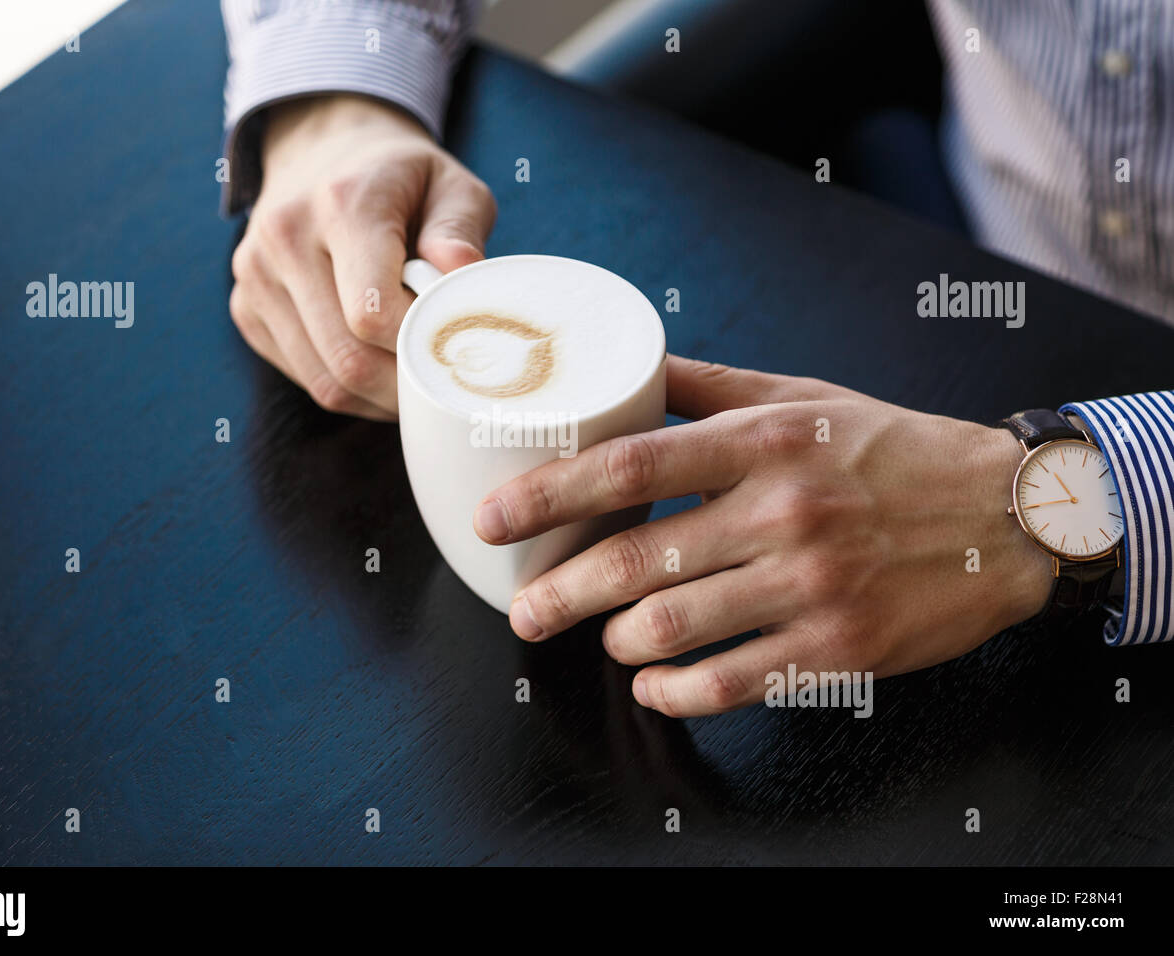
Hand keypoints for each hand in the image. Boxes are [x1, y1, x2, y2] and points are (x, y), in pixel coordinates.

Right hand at [229, 94, 496, 418]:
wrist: (322, 153)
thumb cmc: (402, 179)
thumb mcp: (450, 184)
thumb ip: (461, 230)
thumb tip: (461, 272)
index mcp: (340, 204)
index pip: (372, 314)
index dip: (419, 347)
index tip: (454, 346)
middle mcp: (285, 238)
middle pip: (347, 358)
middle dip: (404, 386)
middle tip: (442, 383)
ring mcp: (256, 276)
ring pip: (324, 381)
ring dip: (378, 397)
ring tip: (415, 380)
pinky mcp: (245, 308)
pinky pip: (305, 378)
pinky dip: (350, 390)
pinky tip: (379, 367)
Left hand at [472, 356, 1054, 716]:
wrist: (1005, 516)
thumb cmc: (892, 450)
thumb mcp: (803, 396)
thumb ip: (706, 385)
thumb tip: (626, 370)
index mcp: (763, 442)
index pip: (630, 464)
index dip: (549, 493)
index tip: (494, 517)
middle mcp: (781, 512)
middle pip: (636, 560)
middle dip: (559, 592)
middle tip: (522, 607)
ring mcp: (811, 586)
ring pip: (673, 628)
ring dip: (617, 639)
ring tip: (603, 634)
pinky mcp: (838, 650)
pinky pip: (731, 682)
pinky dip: (675, 691)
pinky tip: (653, 682)